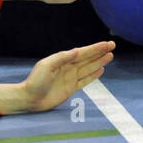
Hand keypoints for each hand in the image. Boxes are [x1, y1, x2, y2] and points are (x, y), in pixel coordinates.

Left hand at [0, 41, 115, 113]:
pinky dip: (93, 75)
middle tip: (112, 45)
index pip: (83, 52)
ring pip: (89, 68)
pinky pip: (86, 80)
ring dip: (100, 61)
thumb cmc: (35, 81)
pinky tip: (101, 70)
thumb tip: (77, 51)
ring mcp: (71, 78)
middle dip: (100, 52)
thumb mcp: (47, 66)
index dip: (95, 48)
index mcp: (63, 60)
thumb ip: (62, 58)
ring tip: (110, 56)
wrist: (29, 98)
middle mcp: (69, 67)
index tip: (107, 44)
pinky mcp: (71, 88)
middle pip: (88, 58)